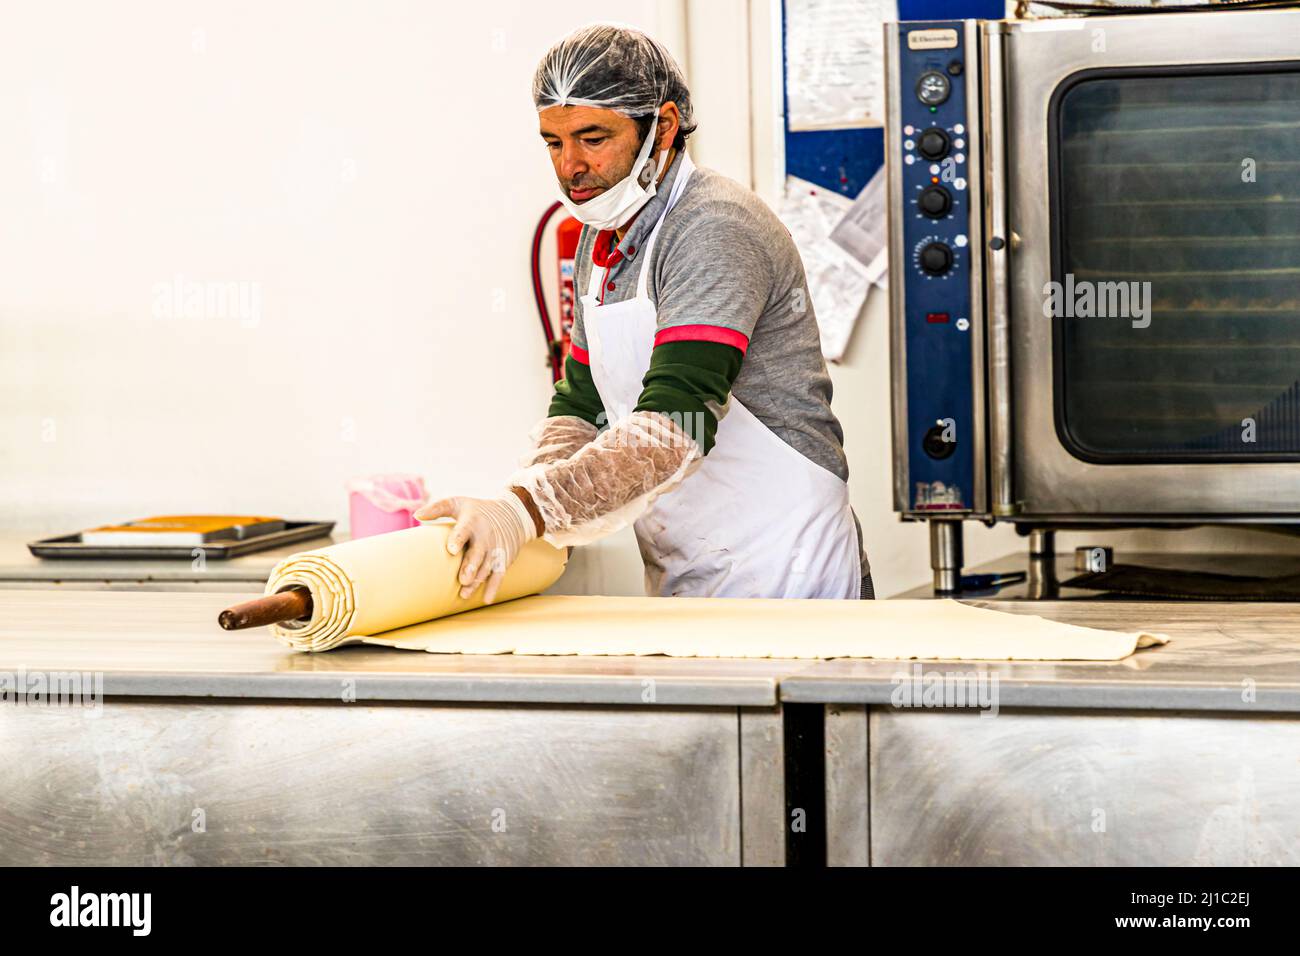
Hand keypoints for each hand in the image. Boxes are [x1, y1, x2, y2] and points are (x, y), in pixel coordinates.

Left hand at [415, 492, 537, 602]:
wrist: (514, 514)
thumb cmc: (478, 510)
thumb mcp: (458, 503)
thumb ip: (437, 508)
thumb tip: (416, 515)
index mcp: (472, 521)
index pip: (465, 530)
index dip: (458, 539)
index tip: (452, 549)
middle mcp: (485, 536)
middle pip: (478, 553)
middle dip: (471, 566)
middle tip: (463, 579)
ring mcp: (496, 549)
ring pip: (487, 567)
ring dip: (478, 580)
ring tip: (464, 593)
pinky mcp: (503, 559)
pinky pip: (499, 574)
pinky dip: (494, 587)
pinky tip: (486, 599)